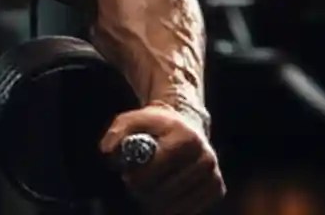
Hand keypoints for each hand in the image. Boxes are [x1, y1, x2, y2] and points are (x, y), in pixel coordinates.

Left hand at [100, 104, 223, 213]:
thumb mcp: (133, 119)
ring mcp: (213, 174)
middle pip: (167, 190)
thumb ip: (117, 132)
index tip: (127, 176)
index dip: (138, 177)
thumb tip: (106, 150)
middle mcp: (205, 157)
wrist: (188, 123)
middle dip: (144, 192)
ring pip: (179, 205)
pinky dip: (174, 208)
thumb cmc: (155, 125)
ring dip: (157, 203)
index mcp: (187, 139)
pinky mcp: (217, 188)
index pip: (159, 168)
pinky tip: (163, 197)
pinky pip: (191, 209)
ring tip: (147, 191)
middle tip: (134, 186)